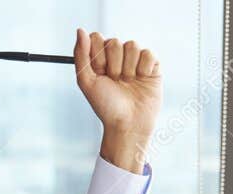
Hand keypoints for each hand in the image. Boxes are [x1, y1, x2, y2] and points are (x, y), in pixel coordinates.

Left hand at [74, 28, 161, 173]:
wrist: (128, 124)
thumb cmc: (106, 106)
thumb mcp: (86, 82)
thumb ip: (80, 55)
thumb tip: (80, 30)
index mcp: (101, 58)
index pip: (97, 38)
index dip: (98, 56)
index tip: (100, 73)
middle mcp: (118, 57)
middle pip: (114, 42)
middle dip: (113, 65)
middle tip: (116, 82)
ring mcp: (135, 60)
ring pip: (132, 45)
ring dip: (128, 68)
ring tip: (129, 83)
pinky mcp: (152, 66)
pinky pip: (148, 53)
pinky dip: (143, 68)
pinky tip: (142, 79)